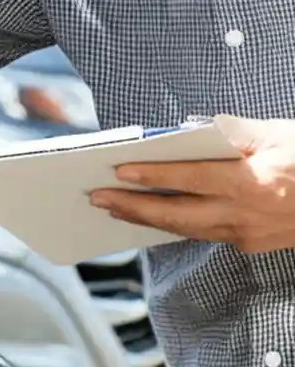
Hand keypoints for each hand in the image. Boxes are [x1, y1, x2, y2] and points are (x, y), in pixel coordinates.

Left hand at [89, 114, 294, 252]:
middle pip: (178, 214)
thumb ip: (231, 131)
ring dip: (147, 219)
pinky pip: (205, 234)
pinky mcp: (253, 244)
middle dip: (132, 206)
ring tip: (113, 208)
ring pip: (187, 229)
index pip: (190, 178)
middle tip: (96, 197)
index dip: (153, 174)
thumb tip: (187, 129)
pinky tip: (152, 218)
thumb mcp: (277, 133)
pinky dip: (175, 226)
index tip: (118, 170)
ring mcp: (250, 234)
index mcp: (253, 182)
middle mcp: (247, 214)